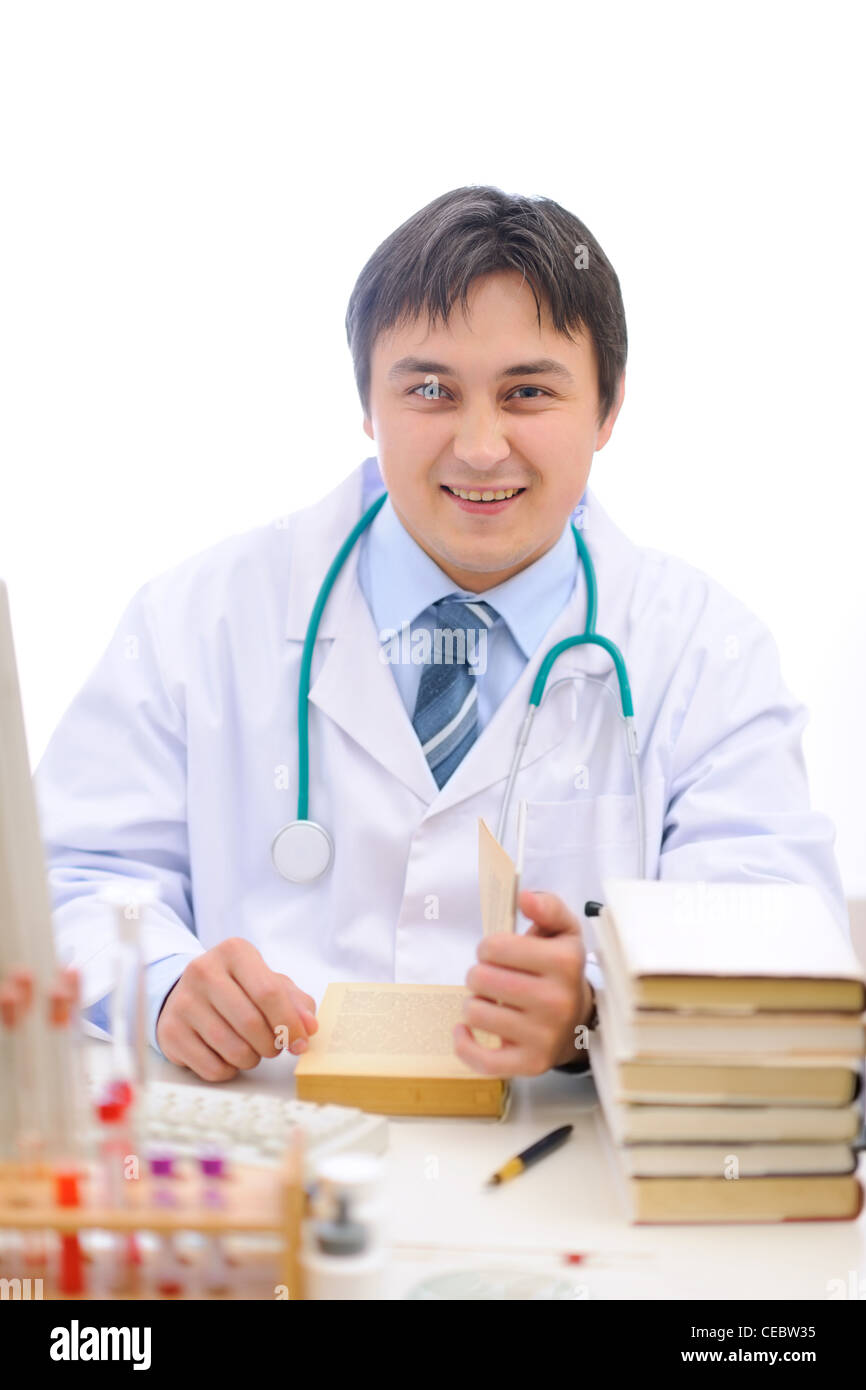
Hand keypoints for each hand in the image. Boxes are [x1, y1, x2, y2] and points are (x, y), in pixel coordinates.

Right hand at [156, 938, 317, 1081]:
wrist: (188, 992)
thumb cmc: (238, 988)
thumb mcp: (269, 982)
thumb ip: (296, 1002)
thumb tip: (308, 1027)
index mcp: (234, 952)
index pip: (268, 992)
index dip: (290, 1023)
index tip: (300, 1042)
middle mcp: (203, 971)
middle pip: (250, 1023)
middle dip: (271, 1045)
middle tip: (274, 1047)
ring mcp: (183, 1001)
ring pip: (232, 1048)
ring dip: (252, 1058)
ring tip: (252, 1049)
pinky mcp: (170, 1031)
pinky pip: (211, 1067)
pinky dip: (229, 1070)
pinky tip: (228, 1056)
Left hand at [453, 889, 592, 1076]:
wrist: (579, 1023)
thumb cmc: (561, 972)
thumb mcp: (563, 932)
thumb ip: (547, 906)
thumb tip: (525, 896)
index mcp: (565, 962)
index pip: (494, 946)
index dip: (488, 947)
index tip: (498, 953)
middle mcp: (557, 1000)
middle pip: (480, 978)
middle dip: (479, 974)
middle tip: (494, 979)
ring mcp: (544, 1035)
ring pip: (474, 1012)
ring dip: (476, 1004)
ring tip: (493, 1002)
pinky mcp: (530, 1063)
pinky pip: (480, 1058)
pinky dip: (464, 1043)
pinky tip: (466, 1030)